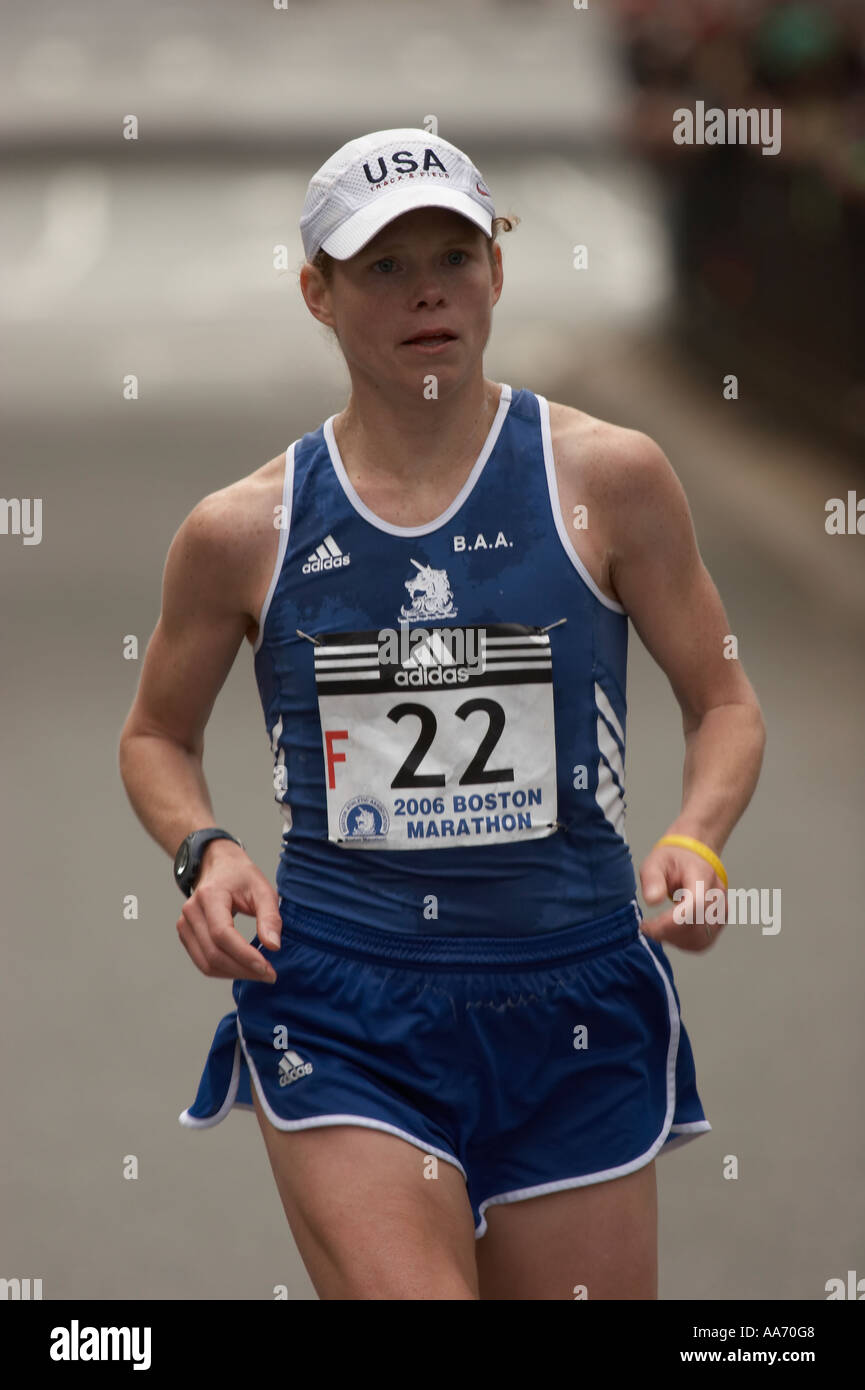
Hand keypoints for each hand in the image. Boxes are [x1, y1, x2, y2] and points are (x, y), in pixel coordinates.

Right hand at [175, 840, 281, 981]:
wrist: (218, 865)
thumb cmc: (241, 876)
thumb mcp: (263, 889)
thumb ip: (270, 917)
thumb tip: (273, 946)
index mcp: (210, 896)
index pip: (222, 934)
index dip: (244, 956)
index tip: (267, 968)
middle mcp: (191, 911)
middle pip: (214, 953)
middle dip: (243, 969)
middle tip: (269, 975)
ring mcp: (184, 924)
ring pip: (206, 963)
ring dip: (234, 974)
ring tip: (259, 973)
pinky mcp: (186, 934)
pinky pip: (203, 962)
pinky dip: (224, 970)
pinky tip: (243, 968)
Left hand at [638, 842, 725, 951]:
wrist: (693, 858)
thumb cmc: (673, 860)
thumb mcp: (655, 862)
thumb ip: (652, 879)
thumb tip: (652, 901)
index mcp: (702, 875)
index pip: (695, 905)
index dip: (670, 922)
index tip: (647, 926)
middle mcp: (717, 895)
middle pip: (697, 926)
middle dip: (667, 933)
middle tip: (647, 928)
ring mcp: (721, 910)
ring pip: (701, 938)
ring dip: (675, 940)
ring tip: (658, 928)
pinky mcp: (719, 922)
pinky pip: (703, 942)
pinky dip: (684, 943)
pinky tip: (671, 933)